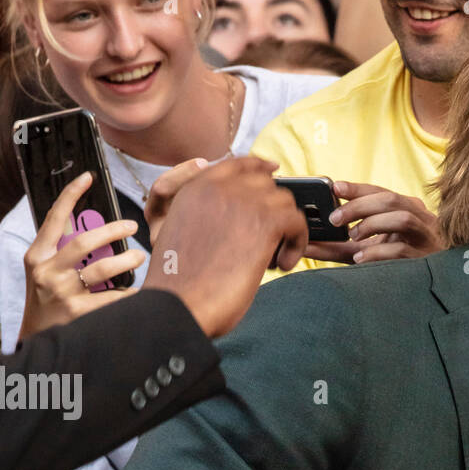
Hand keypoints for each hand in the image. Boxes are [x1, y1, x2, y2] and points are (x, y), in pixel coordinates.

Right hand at [19, 171, 145, 341]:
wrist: (38, 338)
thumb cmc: (47, 299)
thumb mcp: (44, 271)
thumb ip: (60, 250)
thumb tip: (89, 224)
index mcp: (38, 256)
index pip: (54, 218)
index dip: (71, 195)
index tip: (88, 178)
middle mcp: (47, 272)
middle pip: (84, 241)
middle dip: (112, 230)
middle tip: (132, 225)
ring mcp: (62, 293)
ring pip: (102, 268)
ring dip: (127, 259)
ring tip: (140, 256)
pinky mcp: (78, 312)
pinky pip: (112, 297)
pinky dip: (130, 292)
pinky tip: (141, 290)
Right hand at [141, 155, 309, 337]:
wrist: (177, 305)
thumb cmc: (176, 281)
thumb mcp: (171, 232)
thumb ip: (194, 208)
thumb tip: (228, 203)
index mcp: (195, 187)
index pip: (236, 164)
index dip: (259, 169)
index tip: (273, 174)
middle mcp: (218, 186)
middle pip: (265, 182)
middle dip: (272, 209)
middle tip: (268, 240)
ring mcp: (242, 201)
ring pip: (284, 202)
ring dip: (285, 229)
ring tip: (273, 258)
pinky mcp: (263, 222)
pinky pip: (297, 221)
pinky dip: (297, 244)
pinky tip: (282, 265)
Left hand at [299, 181, 445, 265]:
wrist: (434, 286)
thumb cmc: (398, 264)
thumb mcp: (369, 250)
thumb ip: (342, 246)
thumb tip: (308, 244)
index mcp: (407, 208)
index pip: (381, 192)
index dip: (357, 188)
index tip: (334, 187)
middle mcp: (419, 217)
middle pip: (390, 200)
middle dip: (360, 206)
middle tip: (335, 219)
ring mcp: (424, 237)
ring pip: (402, 218)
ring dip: (372, 223)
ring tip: (352, 236)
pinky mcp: (424, 259)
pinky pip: (401, 250)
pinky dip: (378, 252)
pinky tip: (361, 259)